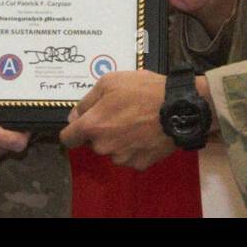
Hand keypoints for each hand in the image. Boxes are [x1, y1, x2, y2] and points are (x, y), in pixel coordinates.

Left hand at [59, 70, 175, 169]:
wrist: (178, 108)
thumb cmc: (143, 90)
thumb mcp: (110, 82)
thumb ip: (87, 101)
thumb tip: (74, 117)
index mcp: (93, 126)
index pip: (68, 139)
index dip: (73, 130)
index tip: (83, 123)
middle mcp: (104, 147)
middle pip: (93, 143)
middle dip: (102, 131)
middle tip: (119, 114)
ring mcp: (123, 158)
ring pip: (112, 151)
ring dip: (118, 141)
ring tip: (136, 123)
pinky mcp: (141, 164)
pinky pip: (131, 157)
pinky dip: (135, 148)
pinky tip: (145, 134)